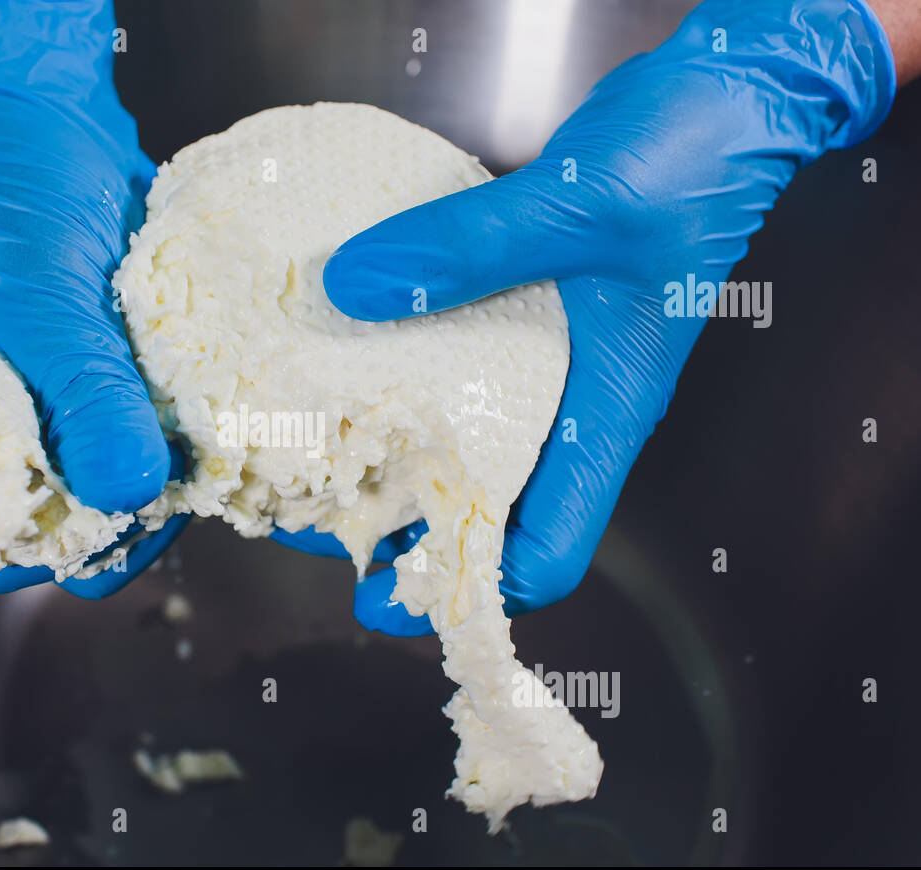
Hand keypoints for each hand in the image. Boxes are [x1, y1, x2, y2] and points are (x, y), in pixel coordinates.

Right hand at [0, 0, 185, 595]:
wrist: (48, 126)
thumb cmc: (13, 198)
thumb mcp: (44, 300)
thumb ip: (84, 395)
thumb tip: (130, 491)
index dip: (46, 544)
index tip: (113, 513)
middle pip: (49, 529)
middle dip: (111, 521)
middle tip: (165, 481)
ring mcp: (43, 416)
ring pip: (100, 496)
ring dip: (149, 486)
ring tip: (189, 451)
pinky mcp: (94, 394)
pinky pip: (131, 448)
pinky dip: (167, 449)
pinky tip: (198, 428)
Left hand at [283, 0, 894, 632]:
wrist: (727, 99)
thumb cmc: (689, 162)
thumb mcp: (577, 206)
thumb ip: (468, 249)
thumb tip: (356, 288)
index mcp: (607, 414)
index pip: (550, 549)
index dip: (471, 592)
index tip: (388, 600)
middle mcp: (572, 405)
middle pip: (487, 511)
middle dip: (404, 532)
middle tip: (313, 520)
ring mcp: (546, 363)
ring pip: (465, 444)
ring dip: (394, 461)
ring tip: (311, 456)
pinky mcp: (523, 316)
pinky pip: (454, 373)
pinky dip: (401, 381)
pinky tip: (346, 362)